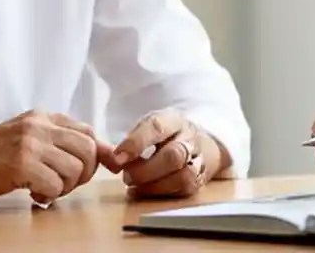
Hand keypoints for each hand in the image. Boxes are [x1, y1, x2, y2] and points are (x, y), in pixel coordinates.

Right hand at [0, 110, 112, 203]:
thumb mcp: (28, 136)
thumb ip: (58, 141)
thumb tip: (99, 154)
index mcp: (44, 117)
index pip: (88, 132)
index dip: (97, 154)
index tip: (93, 170)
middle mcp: (41, 126)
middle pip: (88, 149)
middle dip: (85, 173)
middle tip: (67, 184)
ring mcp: (31, 143)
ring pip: (75, 169)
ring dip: (66, 187)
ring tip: (48, 188)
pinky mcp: (22, 164)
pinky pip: (56, 184)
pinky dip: (50, 194)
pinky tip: (34, 193)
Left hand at [110, 108, 224, 197]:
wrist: (203, 144)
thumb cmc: (167, 136)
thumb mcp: (150, 127)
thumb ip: (131, 140)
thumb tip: (111, 160)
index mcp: (173, 120)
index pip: (156, 127)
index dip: (136, 143)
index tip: (118, 158)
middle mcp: (190, 138)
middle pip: (174, 155)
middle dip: (146, 170)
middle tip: (127, 176)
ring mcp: (199, 160)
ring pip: (183, 176)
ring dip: (154, 185)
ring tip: (135, 186)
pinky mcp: (200, 180)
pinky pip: (184, 189)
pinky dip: (161, 193)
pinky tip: (145, 191)